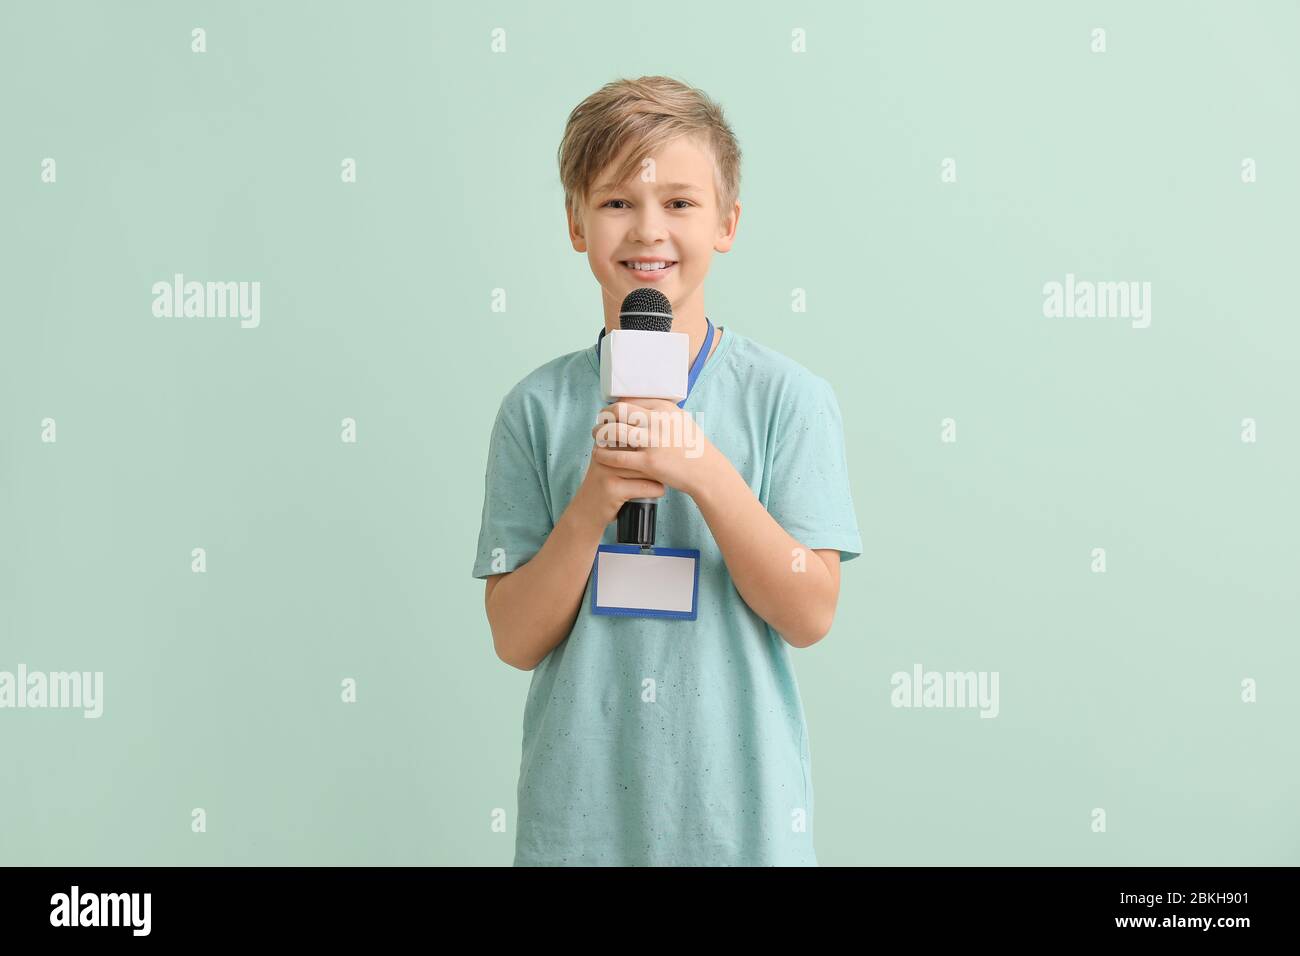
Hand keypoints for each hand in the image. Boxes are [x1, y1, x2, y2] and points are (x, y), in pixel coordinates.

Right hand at [572, 435, 666, 526]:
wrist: (585, 511)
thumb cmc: (605, 484)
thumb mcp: (610, 461)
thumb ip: (625, 447)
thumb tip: (659, 436)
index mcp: (605, 442)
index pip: (637, 434)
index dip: (651, 445)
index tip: (658, 455)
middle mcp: (604, 453)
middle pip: (644, 451)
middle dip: (658, 462)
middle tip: (664, 469)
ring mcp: (607, 471)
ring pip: (647, 469)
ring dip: (660, 477)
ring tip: (661, 481)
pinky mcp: (612, 488)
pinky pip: (645, 486)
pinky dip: (656, 491)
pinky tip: (656, 492)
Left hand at [590, 399, 717, 498]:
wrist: (707, 472)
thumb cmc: (693, 447)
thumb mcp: (680, 420)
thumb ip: (661, 412)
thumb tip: (639, 406)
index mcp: (664, 407)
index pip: (629, 399)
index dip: (613, 406)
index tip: (608, 413)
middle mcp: (658, 420)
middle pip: (618, 410)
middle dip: (603, 416)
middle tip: (599, 424)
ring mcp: (653, 441)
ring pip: (614, 431)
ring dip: (600, 434)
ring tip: (597, 438)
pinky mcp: (649, 462)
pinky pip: (618, 457)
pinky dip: (604, 455)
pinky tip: (600, 456)